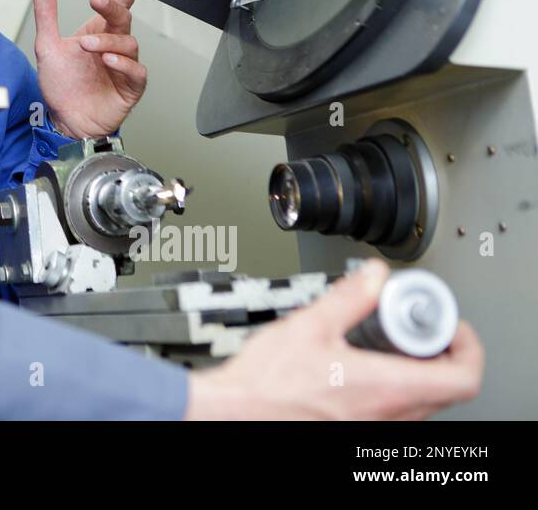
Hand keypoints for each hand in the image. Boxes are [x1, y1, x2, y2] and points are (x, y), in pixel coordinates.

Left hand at [31, 0, 155, 138]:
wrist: (65, 121)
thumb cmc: (62, 86)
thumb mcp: (48, 46)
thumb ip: (47, 15)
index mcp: (99, 32)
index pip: (120, 2)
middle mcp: (113, 46)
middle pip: (124, 17)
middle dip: (112, 7)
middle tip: (95, 0)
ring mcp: (124, 66)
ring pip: (128, 43)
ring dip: (107, 41)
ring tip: (87, 46)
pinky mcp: (130, 87)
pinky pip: (136, 71)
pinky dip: (122, 65)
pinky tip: (108, 62)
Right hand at [185, 260, 483, 418]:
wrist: (237, 412)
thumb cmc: (266, 382)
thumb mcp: (309, 324)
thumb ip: (349, 296)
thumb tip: (375, 274)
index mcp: (386, 387)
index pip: (462, 377)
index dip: (467, 347)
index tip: (451, 327)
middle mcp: (389, 415)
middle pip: (447, 390)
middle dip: (442, 354)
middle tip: (422, 329)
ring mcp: (374, 427)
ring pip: (423, 403)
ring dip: (420, 373)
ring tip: (394, 346)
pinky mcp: (357, 430)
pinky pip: (398, 412)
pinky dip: (396, 387)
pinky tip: (366, 367)